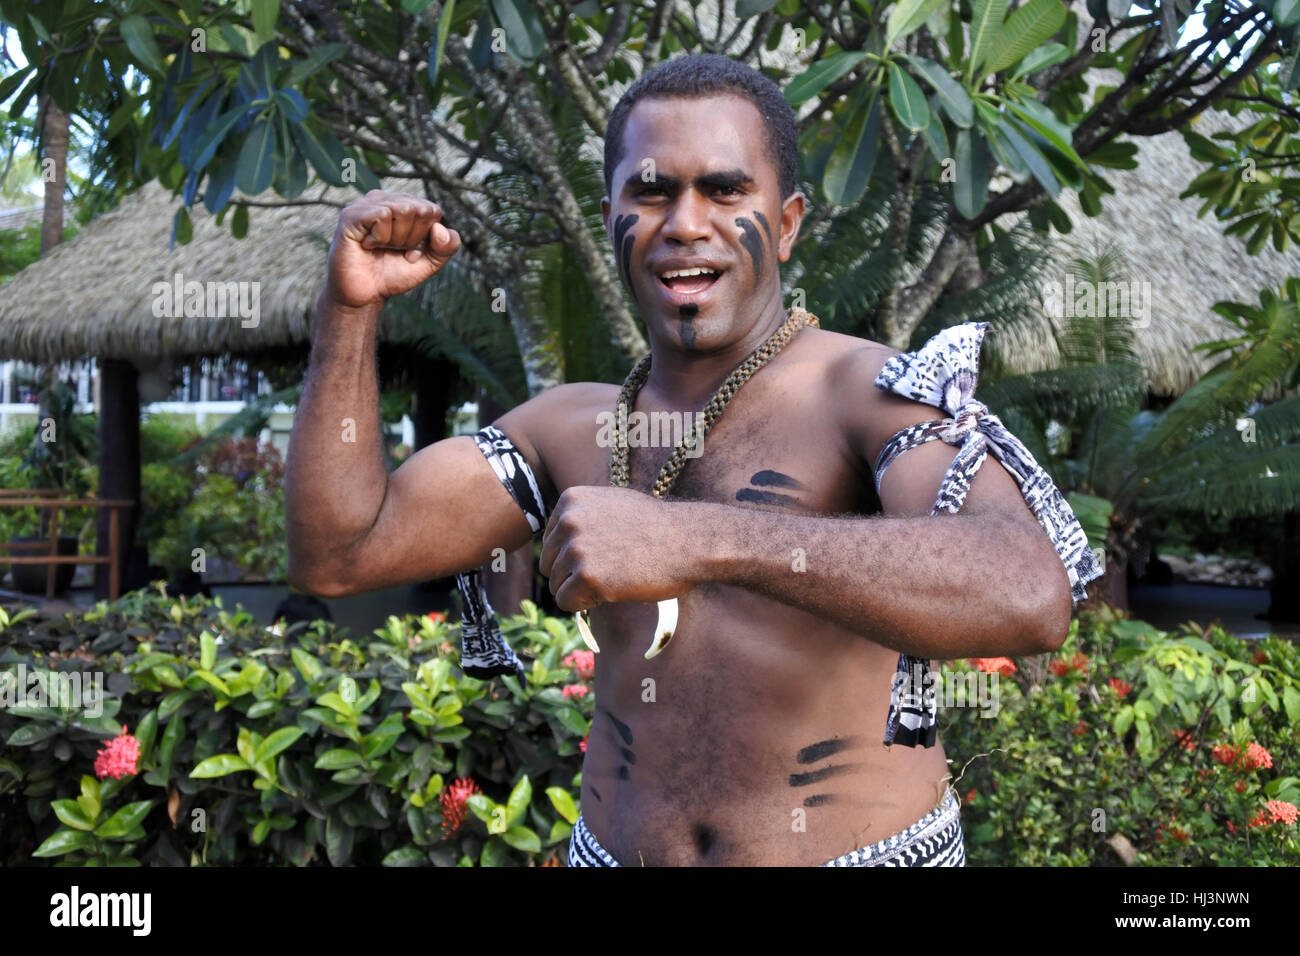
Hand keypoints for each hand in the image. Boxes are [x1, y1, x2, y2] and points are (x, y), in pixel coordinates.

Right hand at [323, 190, 461, 309]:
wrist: (366, 295)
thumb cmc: (394, 274)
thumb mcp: (430, 262)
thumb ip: (447, 247)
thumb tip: (439, 227)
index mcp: (406, 205)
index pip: (432, 211)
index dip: (425, 237)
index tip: (409, 250)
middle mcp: (387, 199)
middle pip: (419, 209)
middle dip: (411, 238)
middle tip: (393, 250)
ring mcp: (367, 204)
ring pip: (403, 210)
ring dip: (396, 239)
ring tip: (380, 247)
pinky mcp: (351, 213)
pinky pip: (382, 215)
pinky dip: (381, 238)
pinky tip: (368, 244)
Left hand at [539, 486, 699, 611]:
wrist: (689, 542)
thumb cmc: (657, 526)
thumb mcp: (613, 504)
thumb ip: (582, 516)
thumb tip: (559, 537)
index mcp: (570, 499)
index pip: (550, 540)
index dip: (574, 555)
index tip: (603, 553)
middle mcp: (568, 521)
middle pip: (548, 563)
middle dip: (572, 574)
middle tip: (609, 571)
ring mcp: (576, 549)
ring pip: (556, 585)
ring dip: (581, 590)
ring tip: (615, 578)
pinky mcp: (587, 577)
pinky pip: (566, 602)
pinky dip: (585, 604)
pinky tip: (612, 592)